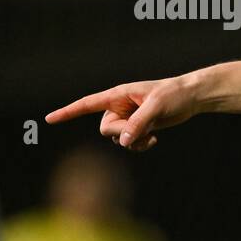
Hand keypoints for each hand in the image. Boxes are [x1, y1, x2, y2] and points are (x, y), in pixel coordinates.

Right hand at [45, 76, 199, 151]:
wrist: (191, 98)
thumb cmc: (173, 95)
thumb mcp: (156, 107)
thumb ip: (138, 123)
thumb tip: (123, 141)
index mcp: (118, 95)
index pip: (87, 104)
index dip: (68, 112)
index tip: (49, 119)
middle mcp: (119, 107)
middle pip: (106, 129)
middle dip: (122, 133)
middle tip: (144, 128)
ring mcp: (128, 119)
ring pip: (117, 139)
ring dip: (133, 141)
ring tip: (152, 134)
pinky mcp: (138, 128)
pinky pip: (129, 143)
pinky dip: (139, 145)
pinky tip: (154, 139)